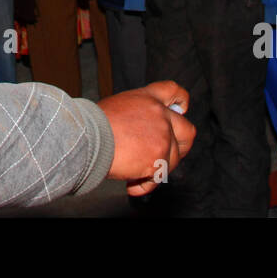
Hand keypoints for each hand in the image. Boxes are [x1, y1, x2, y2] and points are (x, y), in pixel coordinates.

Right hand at [97, 81, 194, 195]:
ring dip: (157, 170)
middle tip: (167, 156)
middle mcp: (160, 115)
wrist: (88, 138)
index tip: (182, 111)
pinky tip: (132, 185)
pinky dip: (146, 185)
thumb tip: (143, 131)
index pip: (174, 92)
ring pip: (174, 159)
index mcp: (148, 98)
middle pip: (187, 131)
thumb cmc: (93, 125)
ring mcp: (162, 136)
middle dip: (181, 147)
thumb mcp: (119, 107)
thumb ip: (139, 114)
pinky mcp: (159, 157)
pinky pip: (160, 177)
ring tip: (136, 175)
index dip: (181, 102)